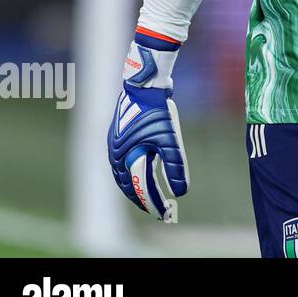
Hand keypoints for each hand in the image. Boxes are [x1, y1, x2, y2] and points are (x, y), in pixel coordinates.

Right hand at [107, 33, 188, 220]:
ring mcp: (116, 143)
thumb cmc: (156, 111)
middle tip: (158, 208)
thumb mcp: (170, 140)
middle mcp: (115, 153)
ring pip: (124, 172)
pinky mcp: (120, 134)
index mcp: (123, 157)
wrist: (144, 84)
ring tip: (151, 194)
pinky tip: (145, 169)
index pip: (137, 188)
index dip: (152, 201)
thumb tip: (182, 191)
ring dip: (137, 185)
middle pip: (127, 184)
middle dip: (143, 197)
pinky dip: (134, 170)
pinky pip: (125, 159)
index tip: (165, 211)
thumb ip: (175, 166)